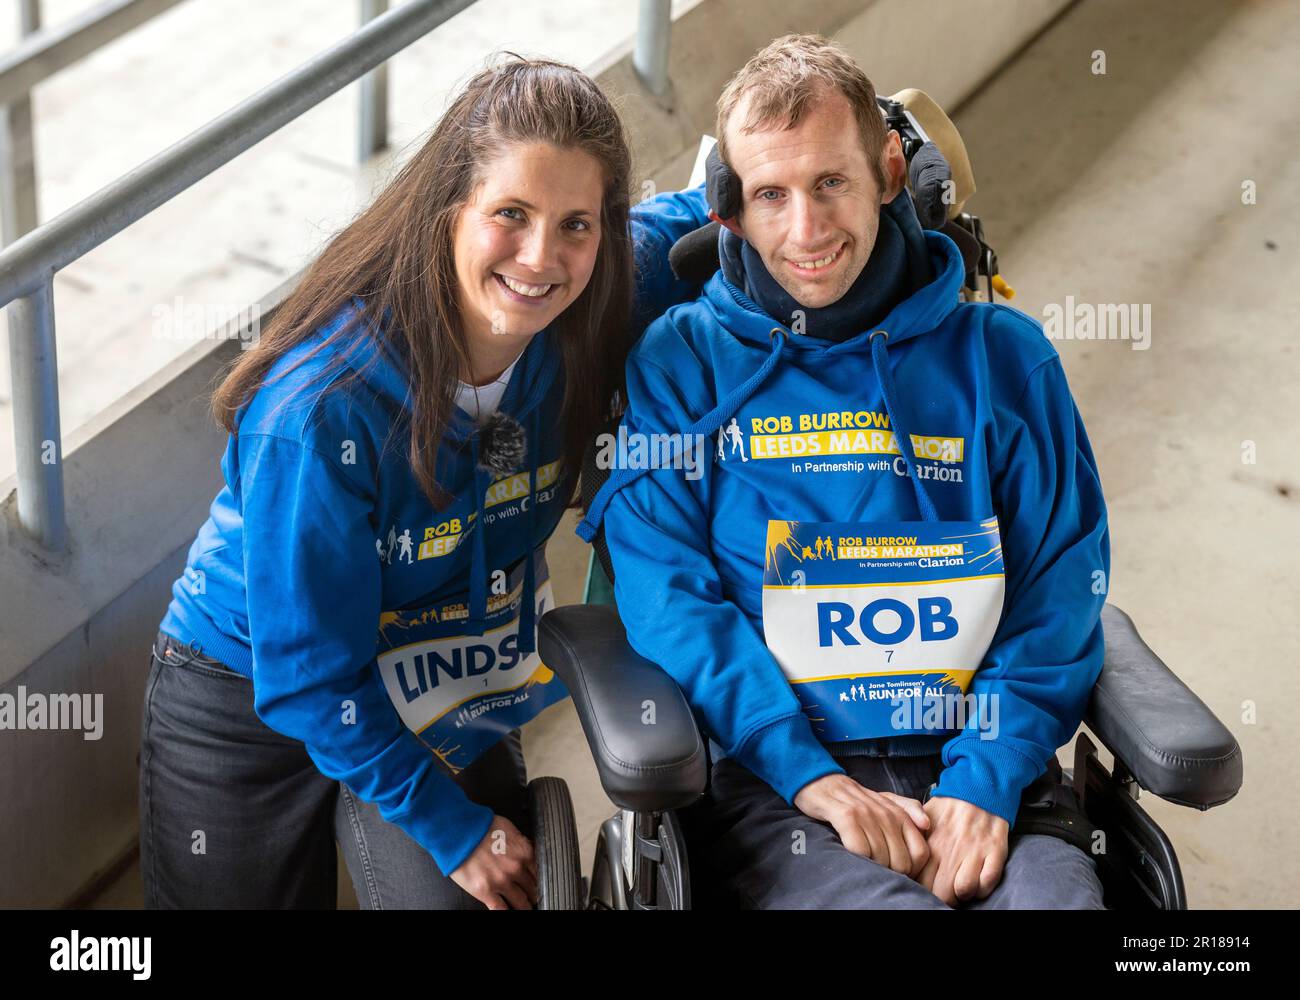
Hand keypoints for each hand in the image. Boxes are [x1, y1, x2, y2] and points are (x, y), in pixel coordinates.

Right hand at [449, 815, 536, 909]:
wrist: (457, 831)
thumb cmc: (478, 826)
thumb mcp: (508, 828)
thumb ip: (520, 841)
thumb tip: (527, 848)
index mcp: (524, 852)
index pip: (540, 871)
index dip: (539, 878)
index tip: (538, 881)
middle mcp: (515, 868)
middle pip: (532, 888)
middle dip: (533, 893)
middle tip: (533, 896)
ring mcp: (501, 881)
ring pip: (520, 901)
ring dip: (524, 906)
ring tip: (525, 908)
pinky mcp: (485, 891)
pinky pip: (500, 909)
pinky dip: (506, 912)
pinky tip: (508, 911)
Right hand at [793, 773, 930, 876]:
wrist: (823, 783)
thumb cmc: (857, 800)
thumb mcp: (886, 801)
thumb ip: (910, 809)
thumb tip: (926, 825)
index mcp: (900, 814)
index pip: (920, 853)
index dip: (912, 869)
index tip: (897, 870)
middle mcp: (886, 814)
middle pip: (901, 861)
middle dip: (891, 871)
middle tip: (877, 868)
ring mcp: (867, 815)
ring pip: (880, 859)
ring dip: (872, 866)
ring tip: (863, 861)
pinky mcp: (846, 816)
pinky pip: (859, 849)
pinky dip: (857, 857)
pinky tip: (851, 853)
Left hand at [917, 796, 1008, 905]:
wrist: (979, 787)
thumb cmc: (950, 806)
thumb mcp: (924, 817)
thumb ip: (913, 836)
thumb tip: (902, 857)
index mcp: (932, 843)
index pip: (921, 879)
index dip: (922, 888)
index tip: (927, 886)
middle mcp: (952, 849)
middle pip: (941, 891)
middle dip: (942, 897)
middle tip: (945, 892)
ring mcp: (975, 851)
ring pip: (964, 889)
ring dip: (963, 894)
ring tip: (961, 887)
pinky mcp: (995, 851)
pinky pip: (988, 882)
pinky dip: (983, 888)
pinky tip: (978, 882)